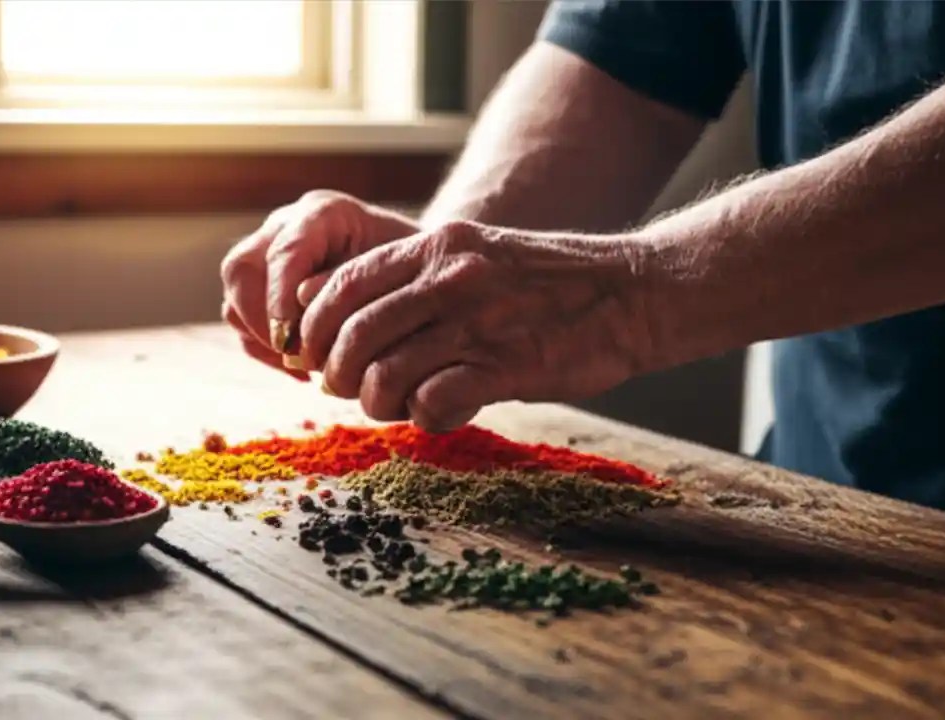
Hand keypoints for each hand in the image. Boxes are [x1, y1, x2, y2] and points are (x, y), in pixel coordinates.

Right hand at [220, 190, 418, 378]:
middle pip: (241, 269)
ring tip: (303, 366)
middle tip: (293, 357)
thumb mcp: (401, 274)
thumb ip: (355, 283)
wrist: (420, 274)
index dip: (279, 296)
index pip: (284, 250)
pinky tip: (302, 370)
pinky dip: (265, 351)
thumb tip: (302, 302)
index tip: (290, 340)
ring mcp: (270, 256)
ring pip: (235, 297)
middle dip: (261, 320)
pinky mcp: (263, 287)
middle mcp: (287, 227)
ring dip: (262, 339)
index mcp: (324, 214)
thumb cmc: (417, 271)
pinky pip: (242, 322)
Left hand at [297, 220, 655, 430]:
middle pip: (353, 335)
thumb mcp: (469, 255)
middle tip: (348, 390)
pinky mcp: (506, 366)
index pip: (341, 288)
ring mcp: (477, 321)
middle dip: (338, 374)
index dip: (312, 330)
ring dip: (378, 402)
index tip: (312, 357)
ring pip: (386, 373)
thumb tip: (320, 306)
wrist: (633, 293)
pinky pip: (433, 401)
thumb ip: (403, 279)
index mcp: (434, 247)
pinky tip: (443, 413)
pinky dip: (425, 418)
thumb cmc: (546, 284)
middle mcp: (448, 278)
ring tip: (396, 406)